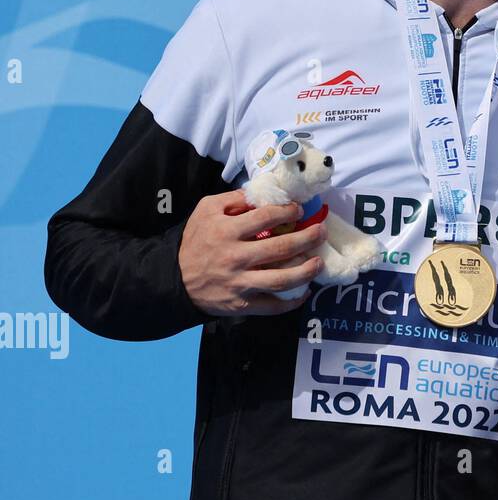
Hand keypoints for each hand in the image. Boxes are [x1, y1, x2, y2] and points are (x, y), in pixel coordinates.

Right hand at [178, 190, 326, 316]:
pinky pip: (271, 306)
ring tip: (319, 262)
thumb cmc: (196, 240)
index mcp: (227, 231)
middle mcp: (235, 257)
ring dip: (306, 270)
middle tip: (321, 232)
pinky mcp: (241, 304)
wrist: (174, 278)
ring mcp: (239, 283)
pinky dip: (292, 302)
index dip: (288, 212)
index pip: (266, 217)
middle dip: (307, 238)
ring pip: (281, 280)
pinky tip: (305, 292)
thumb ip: (234, 199)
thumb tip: (264, 193)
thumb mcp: (206, 210)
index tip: (300, 211)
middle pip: (281, 248)